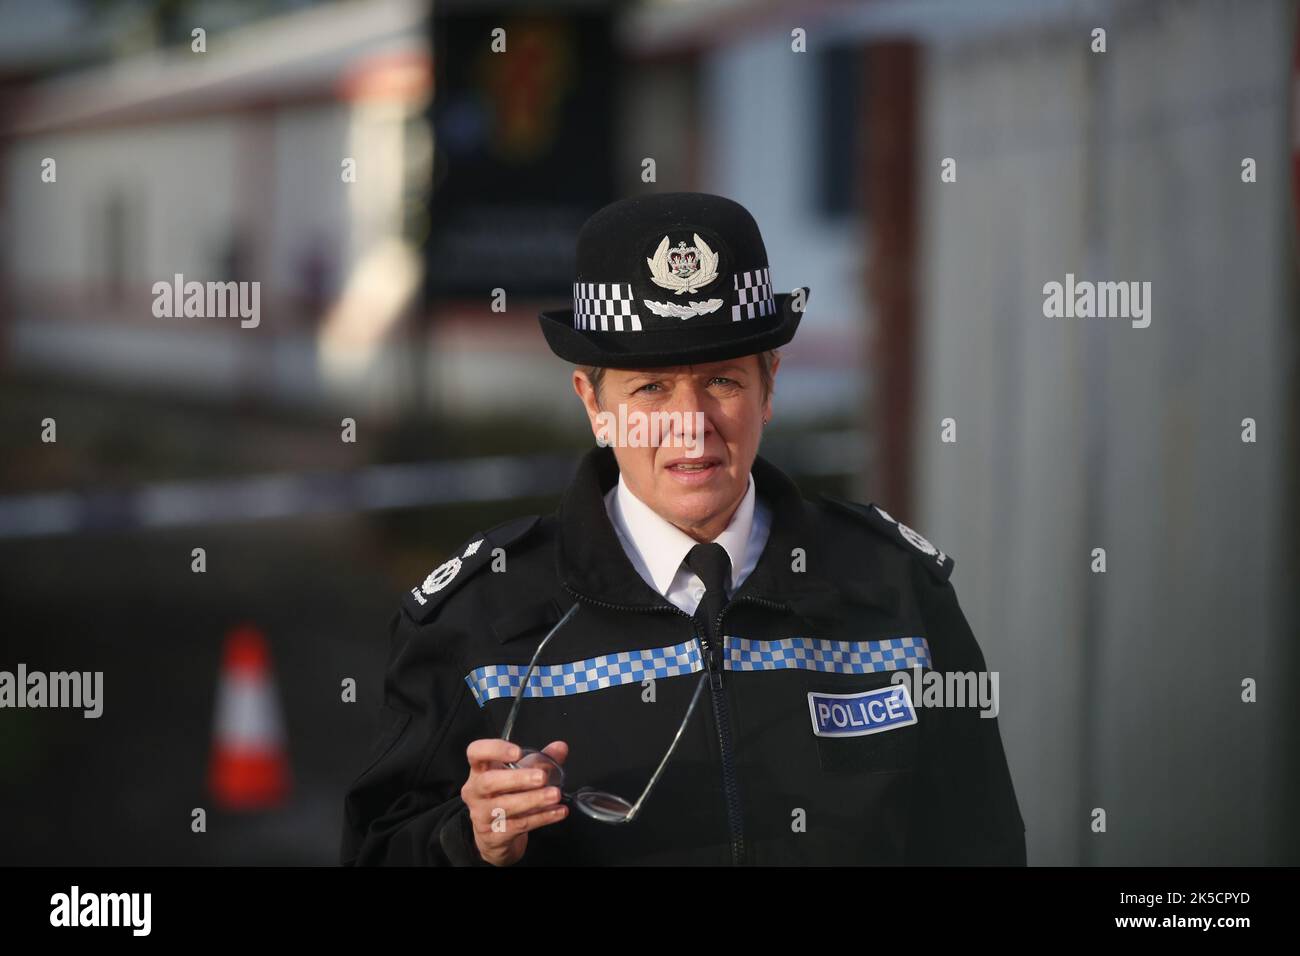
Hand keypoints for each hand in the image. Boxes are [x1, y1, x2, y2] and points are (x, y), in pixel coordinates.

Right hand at [461, 738, 569, 865]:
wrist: (494, 835)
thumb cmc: (506, 795)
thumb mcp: (520, 774)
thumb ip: (541, 759)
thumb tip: (560, 748)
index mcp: (480, 770)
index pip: (476, 752)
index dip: (495, 749)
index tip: (517, 752)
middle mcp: (476, 791)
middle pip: (488, 782)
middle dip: (517, 779)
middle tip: (541, 777)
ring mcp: (482, 814)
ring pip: (505, 806)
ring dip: (534, 800)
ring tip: (555, 795)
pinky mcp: (494, 834)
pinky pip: (519, 824)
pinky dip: (542, 817)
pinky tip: (557, 811)